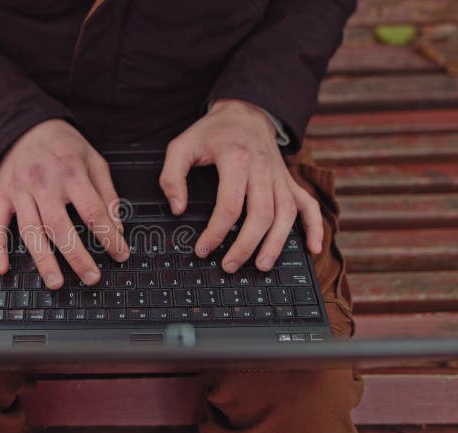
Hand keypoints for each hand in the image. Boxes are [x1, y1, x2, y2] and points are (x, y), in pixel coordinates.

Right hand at [0, 119, 129, 288]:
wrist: (24, 125)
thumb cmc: (62, 144)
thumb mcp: (94, 159)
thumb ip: (107, 193)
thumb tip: (118, 226)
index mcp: (70, 173)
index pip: (93, 211)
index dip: (109, 236)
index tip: (120, 254)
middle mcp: (43, 184)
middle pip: (60, 226)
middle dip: (77, 256)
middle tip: (91, 277)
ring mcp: (20, 191)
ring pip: (29, 231)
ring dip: (42, 260)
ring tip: (55, 282)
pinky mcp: (2, 196)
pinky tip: (2, 268)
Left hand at [159, 99, 322, 273]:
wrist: (245, 112)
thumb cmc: (212, 132)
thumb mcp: (182, 146)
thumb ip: (172, 176)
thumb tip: (177, 208)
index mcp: (236, 159)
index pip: (230, 205)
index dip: (216, 232)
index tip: (203, 249)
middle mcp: (263, 169)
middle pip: (261, 214)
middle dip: (246, 245)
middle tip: (229, 266)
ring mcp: (280, 176)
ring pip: (286, 214)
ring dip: (276, 243)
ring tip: (262, 266)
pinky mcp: (289, 180)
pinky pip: (308, 204)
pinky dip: (315, 226)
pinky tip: (314, 248)